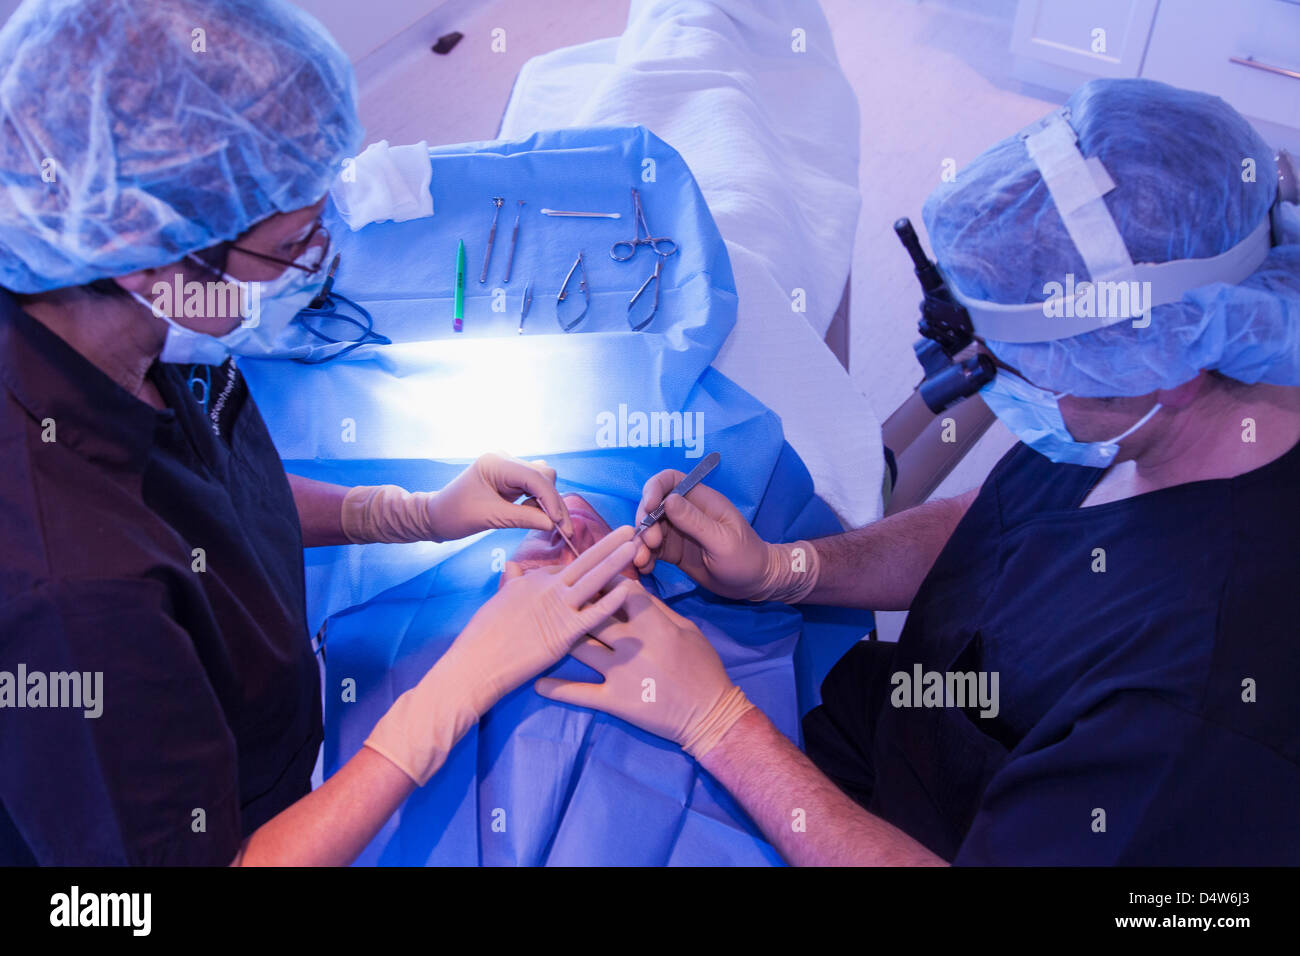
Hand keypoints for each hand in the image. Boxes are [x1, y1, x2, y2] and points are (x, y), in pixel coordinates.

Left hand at [427, 452, 573, 540]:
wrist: (436, 516)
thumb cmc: (455, 516)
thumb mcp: (490, 518)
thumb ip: (524, 518)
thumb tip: (553, 523)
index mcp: (495, 463)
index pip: (534, 477)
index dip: (550, 499)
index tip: (559, 523)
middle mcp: (505, 459)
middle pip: (543, 476)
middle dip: (553, 502)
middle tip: (563, 530)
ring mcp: (508, 467)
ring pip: (542, 480)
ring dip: (548, 502)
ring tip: (544, 523)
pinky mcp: (511, 477)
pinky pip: (534, 486)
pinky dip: (540, 501)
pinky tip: (536, 515)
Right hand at [446, 525, 638, 710]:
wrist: (476, 663)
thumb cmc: (483, 637)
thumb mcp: (498, 601)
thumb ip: (511, 583)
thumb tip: (513, 567)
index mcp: (532, 580)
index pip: (566, 569)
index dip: (588, 563)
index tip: (606, 556)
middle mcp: (547, 587)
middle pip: (584, 561)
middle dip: (609, 545)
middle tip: (631, 529)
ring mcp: (557, 608)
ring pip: (593, 579)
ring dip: (616, 561)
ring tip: (636, 545)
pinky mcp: (564, 633)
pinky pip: (592, 615)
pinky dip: (610, 602)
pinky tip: (628, 590)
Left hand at [535, 580, 753, 758]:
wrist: (709, 715)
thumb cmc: (702, 667)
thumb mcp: (687, 629)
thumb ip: (658, 609)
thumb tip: (630, 588)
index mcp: (655, 624)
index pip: (621, 592)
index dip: (604, 580)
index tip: (590, 574)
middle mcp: (633, 645)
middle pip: (594, 615)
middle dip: (575, 604)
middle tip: (556, 597)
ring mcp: (620, 674)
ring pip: (581, 648)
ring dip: (560, 638)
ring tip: (540, 631)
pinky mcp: (614, 701)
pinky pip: (579, 693)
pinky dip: (556, 688)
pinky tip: (537, 683)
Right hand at [631, 469, 770, 598]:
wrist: (754, 584)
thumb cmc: (745, 558)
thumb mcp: (722, 541)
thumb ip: (695, 522)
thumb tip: (668, 501)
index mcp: (701, 500)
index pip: (670, 480)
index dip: (654, 489)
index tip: (648, 509)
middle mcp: (686, 512)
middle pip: (652, 505)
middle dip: (644, 522)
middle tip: (649, 544)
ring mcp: (678, 531)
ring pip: (648, 529)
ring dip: (640, 543)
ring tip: (642, 561)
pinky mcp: (673, 551)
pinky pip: (651, 549)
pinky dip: (644, 557)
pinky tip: (645, 569)